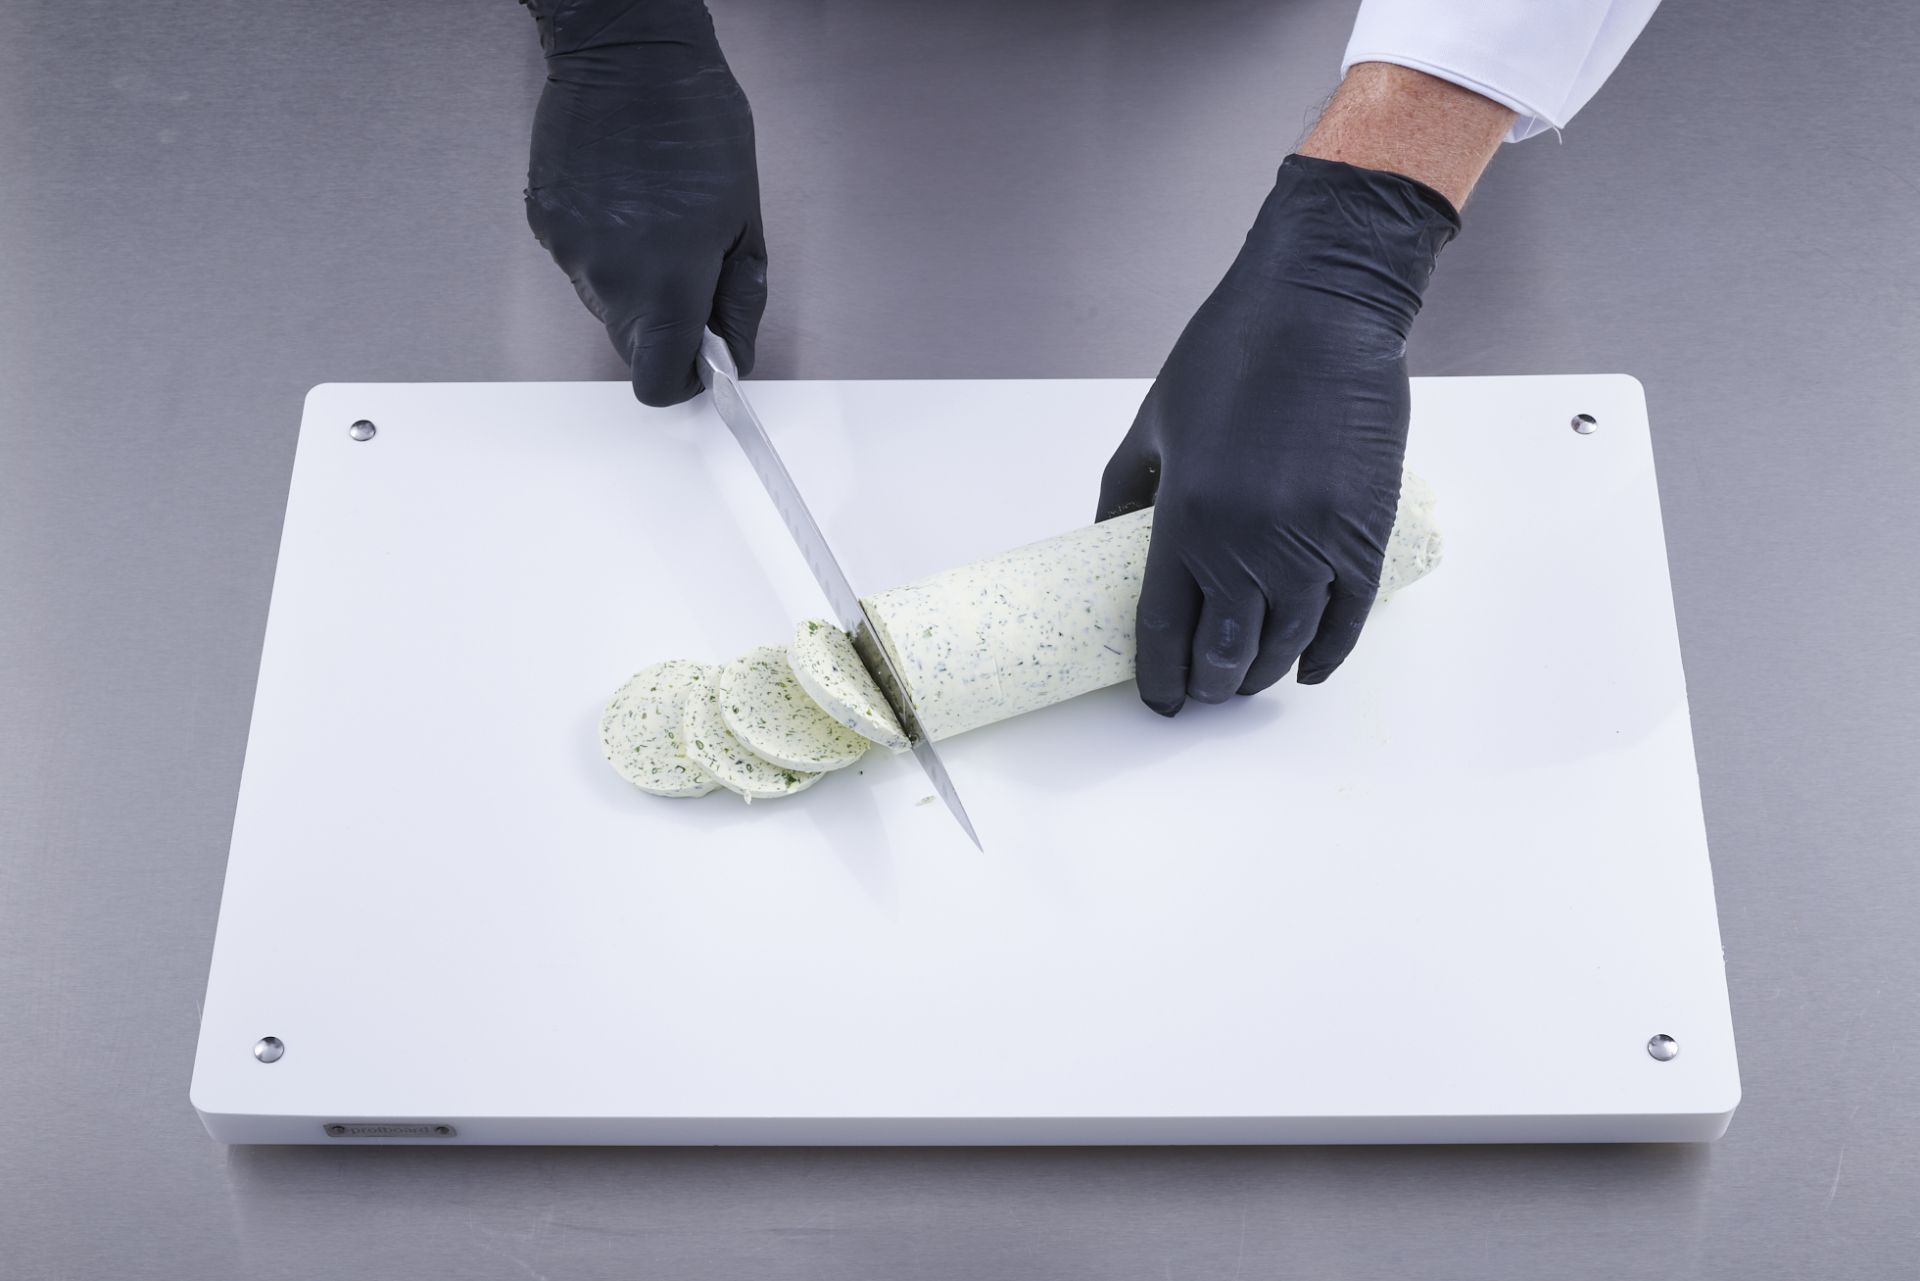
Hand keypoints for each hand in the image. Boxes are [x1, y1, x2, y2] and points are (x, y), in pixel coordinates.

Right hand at [523, 0, 766, 405]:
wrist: (627, 54)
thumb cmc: (696, 122)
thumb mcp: (744, 217)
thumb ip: (738, 298)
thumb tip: (732, 353)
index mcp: (667, 284)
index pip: (658, 383)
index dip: (684, 378)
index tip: (702, 357)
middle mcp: (608, 279)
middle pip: (632, 344)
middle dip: (665, 323)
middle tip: (691, 267)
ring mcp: (569, 253)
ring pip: (606, 304)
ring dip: (635, 282)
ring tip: (657, 219)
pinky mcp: (545, 225)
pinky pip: (581, 264)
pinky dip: (606, 248)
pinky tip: (624, 200)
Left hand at [1096, 154, 1458, 713]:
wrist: (1322, 307)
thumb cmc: (1231, 352)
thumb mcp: (1152, 423)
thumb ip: (1125, 494)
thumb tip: (1108, 547)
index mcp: (1186, 516)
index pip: (1165, 630)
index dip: (1160, 678)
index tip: (1158, 699)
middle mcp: (1249, 541)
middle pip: (1226, 652)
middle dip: (1211, 685)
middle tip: (1203, 692)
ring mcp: (1314, 540)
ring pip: (1287, 644)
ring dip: (1264, 674)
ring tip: (1247, 680)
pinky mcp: (1365, 530)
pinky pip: (1346, 619)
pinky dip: (1326, 654)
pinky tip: (1306, 668)